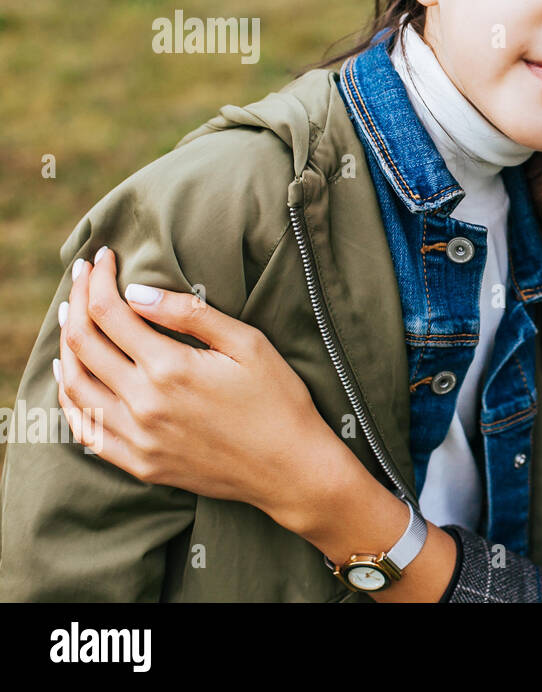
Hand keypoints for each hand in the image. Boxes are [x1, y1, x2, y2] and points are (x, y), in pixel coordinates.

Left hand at [54, 247, 343, 524]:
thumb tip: (138, 292)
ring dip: (66, 347)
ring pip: (75, 386)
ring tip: (71, 320)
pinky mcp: (139, 464)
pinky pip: (86, 430)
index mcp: (170, 368)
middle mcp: (143, 404)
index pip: (109, 311)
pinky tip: (71, 378)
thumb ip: (191, 315)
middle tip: (82, 278)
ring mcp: (137, 438)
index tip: (102, 258)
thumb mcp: (248, 344)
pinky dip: (69, 400)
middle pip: (84, 343)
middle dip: (77, 302)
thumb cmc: (279, 400)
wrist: (291, 468)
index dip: (98, 279)